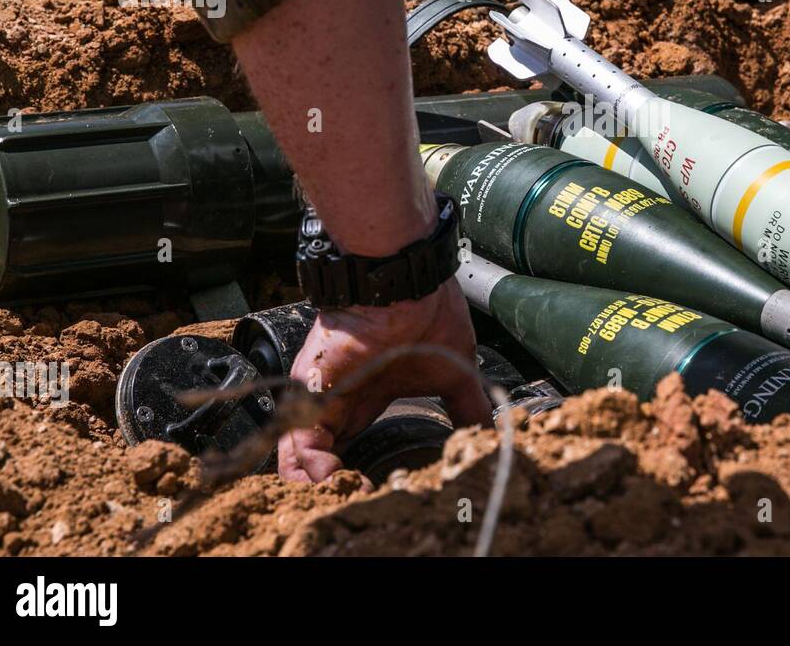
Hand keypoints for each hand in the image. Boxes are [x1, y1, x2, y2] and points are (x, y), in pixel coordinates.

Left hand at [278, 278, 491, 482]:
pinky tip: (333, 482)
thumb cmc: (428, 314)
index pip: (352, 446)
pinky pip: (300, 442)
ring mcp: (323, 397)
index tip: (380, 495)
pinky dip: (312, 469)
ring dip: (318, 486)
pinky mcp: (310, 392)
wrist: (406, 283)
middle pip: (321, 457)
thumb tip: (489, 433)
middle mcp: (342, 399)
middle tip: (353, 507)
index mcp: (371, 395)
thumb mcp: (455, 372)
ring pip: (304, 456)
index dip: (360, 474)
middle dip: (331, 488)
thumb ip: (467, 407)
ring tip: (339, 502)